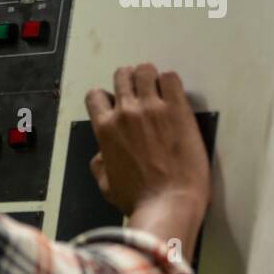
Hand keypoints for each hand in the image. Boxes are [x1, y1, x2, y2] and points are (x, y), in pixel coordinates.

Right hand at [84, 64, 210, 255]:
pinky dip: (171, 82)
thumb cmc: (139, 199)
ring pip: (145, 71)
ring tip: (159, 89)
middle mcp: (125, 113)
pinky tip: (175, 95)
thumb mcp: (105, 184)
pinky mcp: (178, 110)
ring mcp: (152, 108)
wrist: (169, 203)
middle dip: (129, 81)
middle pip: (121, 76)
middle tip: (140, 92)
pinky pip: (171, 78)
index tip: (116, 105)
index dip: (106, 98)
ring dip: (150, 77)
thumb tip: (101, 155)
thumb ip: (99, 163)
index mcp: (104, 130)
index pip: (95, 95)